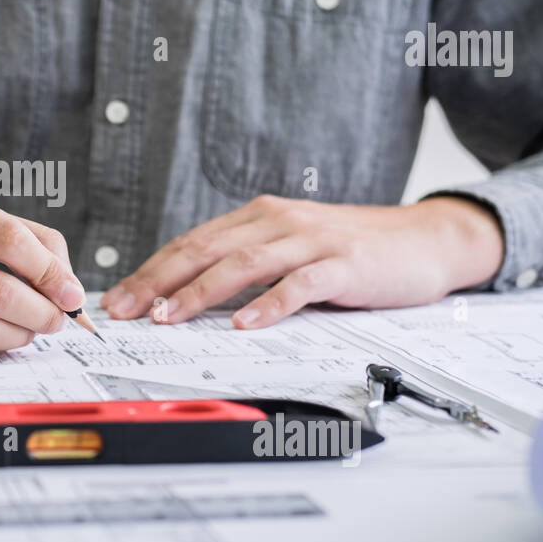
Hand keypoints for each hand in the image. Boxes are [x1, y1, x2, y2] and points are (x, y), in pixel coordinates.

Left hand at [99, 195, 502, 328]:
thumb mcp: (290, 249)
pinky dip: (269, 304)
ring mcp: (311, 241)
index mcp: (258, 217)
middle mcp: (278, 221)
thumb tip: (186, 296)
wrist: (424, 240)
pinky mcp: (344, 265)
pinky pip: (300, 284)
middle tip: (126, 311)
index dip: (151, 271)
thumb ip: (246, 264)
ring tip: (171, 317)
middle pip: (206, 249)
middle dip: (159, 282)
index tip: (118, 300)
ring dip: (202, 292)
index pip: (192, 243)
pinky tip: (245, 324)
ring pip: (244, 263)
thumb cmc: (351, 251)